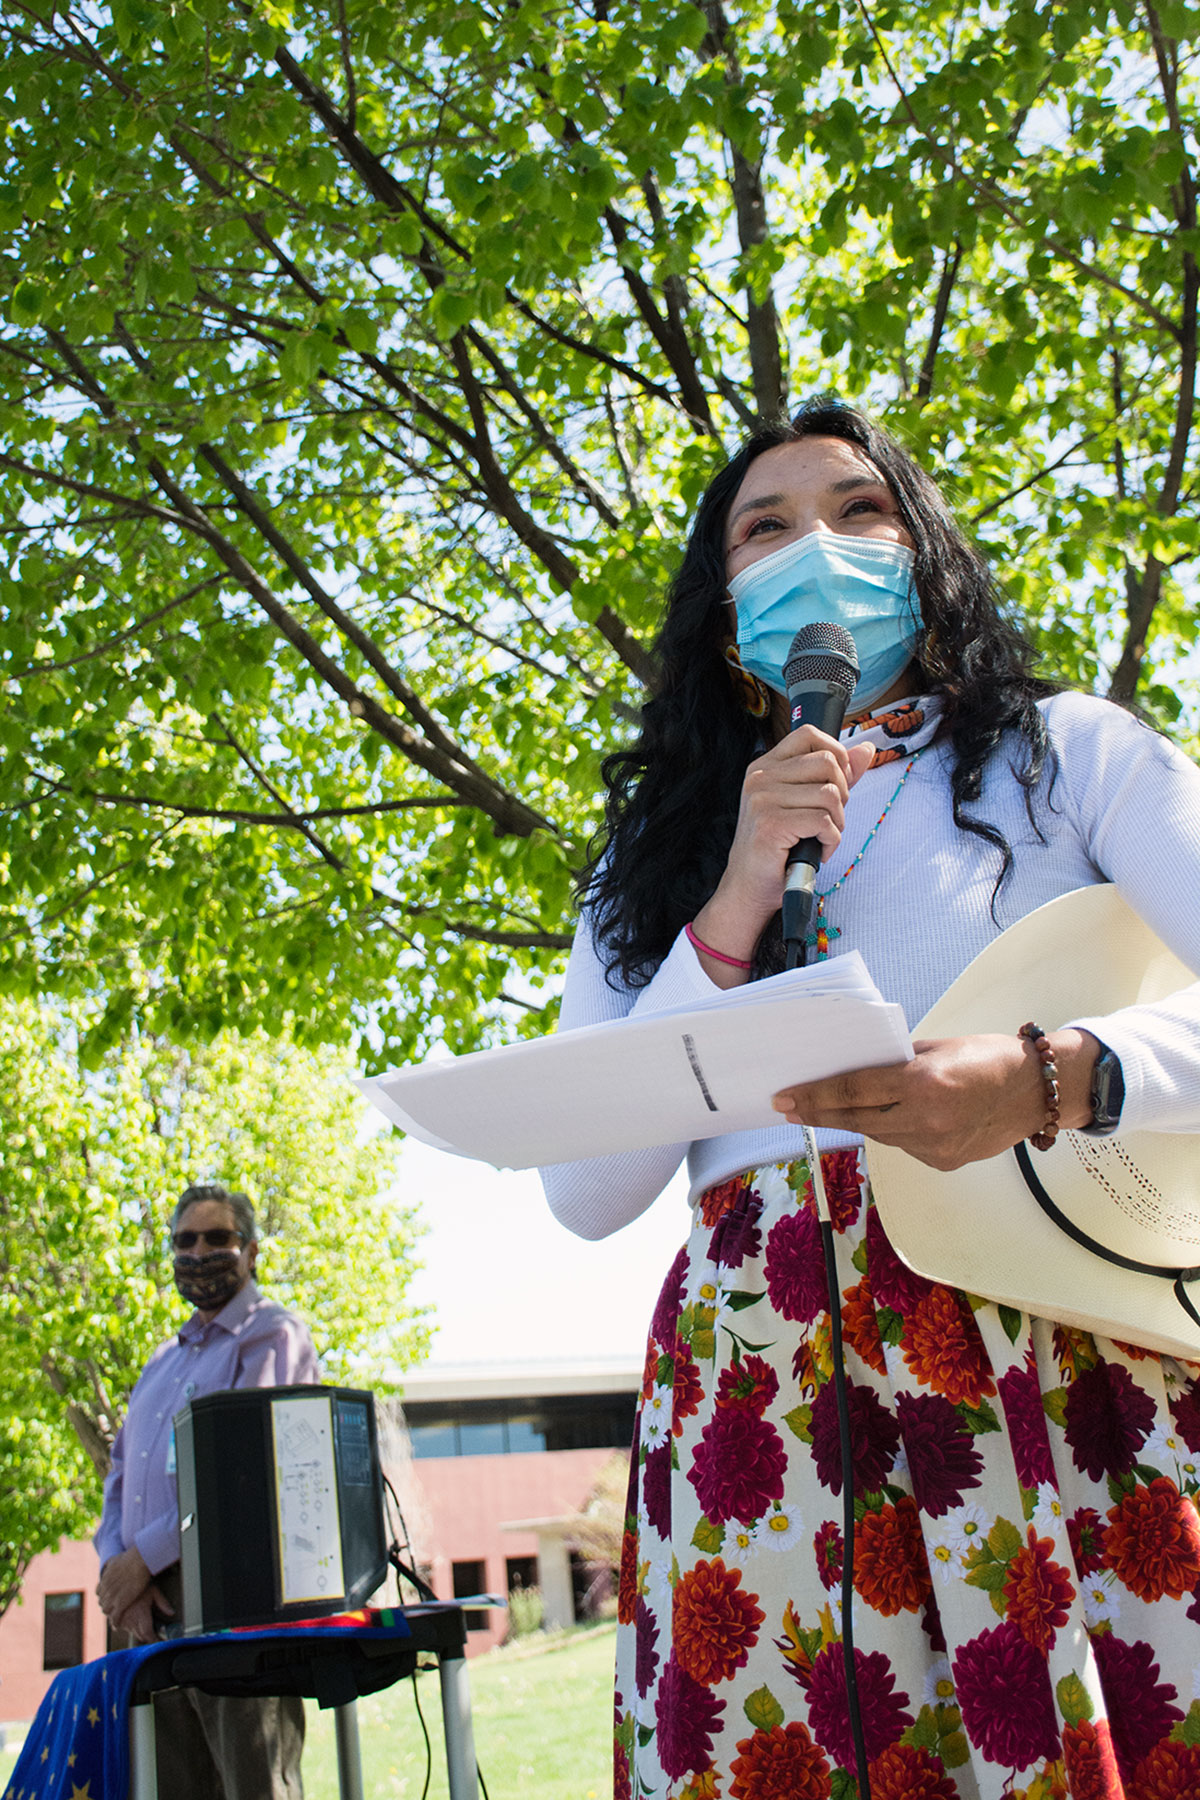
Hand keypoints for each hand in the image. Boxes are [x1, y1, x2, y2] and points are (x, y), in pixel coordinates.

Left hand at [97, 1545, 151, 1622]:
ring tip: (116, 1617)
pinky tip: (117, 1625)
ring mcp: (113, 1597)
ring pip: (106, 1610)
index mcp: (105, 1579)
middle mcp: (106, 1589)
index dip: (104, 1596)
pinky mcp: (121, 1603)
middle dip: (107, 1605)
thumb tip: (106, 1565)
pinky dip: (115, 1622)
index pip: (99, 1592)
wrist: (140, 1559)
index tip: (110, 1597)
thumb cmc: (132, 1557)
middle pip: (102, 1602)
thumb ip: (109, 1565)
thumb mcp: (115, 1559)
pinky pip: (114, 1617)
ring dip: (110, 1614)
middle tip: (114, 1608)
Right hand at [113, 1584, 172, 1643]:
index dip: (154, 1640)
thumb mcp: (154, 1591)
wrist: (121, 1582)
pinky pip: (126, 1629)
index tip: (161, 1641)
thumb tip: (171, 1613)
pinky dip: (132, 1628)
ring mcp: (123, 1621)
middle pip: (141, 1636)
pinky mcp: (117, 1620)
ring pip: (134, 1633)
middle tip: (157, 1634)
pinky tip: (136, 1620)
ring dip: (141, 1632)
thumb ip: (163, 1603)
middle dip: (149, 1637)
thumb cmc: (138, 1585)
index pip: (148, 1634)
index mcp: (141, 1614)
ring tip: (147, 1624)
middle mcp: (131, 1620)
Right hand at [692, 727, 875, 984]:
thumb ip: (836, 775)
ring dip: (837, 823)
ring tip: (821, 838)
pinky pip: (824, 822)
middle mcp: (760, 777)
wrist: (749, 888)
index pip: (809, 735)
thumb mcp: (805, 803)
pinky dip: (831, 841)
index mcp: (765, 766)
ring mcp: (763, 800)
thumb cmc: (778, 848)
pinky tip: (817, 851)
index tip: (837, 782)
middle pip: (827, 763)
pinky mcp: (771, 824)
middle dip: (842, 794)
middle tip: (829, 819)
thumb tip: (867, 750)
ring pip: (830, 795)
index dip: (835, 753)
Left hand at [772, 1030, 1100, 1170]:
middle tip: (787, 1108)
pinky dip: (892, 1130)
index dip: (814, 1095)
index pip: (853, 1091)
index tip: (785, 1097)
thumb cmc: (987, 1058)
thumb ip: (894, 1062)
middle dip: (818, 1113)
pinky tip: (891, 1117)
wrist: (1036, 1092)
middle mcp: (925, 1118)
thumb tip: (855, 1071)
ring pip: (878, 1134)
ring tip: (829, 1109)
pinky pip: (903, 1145)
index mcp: (921, 1082)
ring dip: (854, 1121)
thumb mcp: (936, 1048)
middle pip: (856, 1119)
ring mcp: (934, 1146)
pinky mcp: (943, 1161)